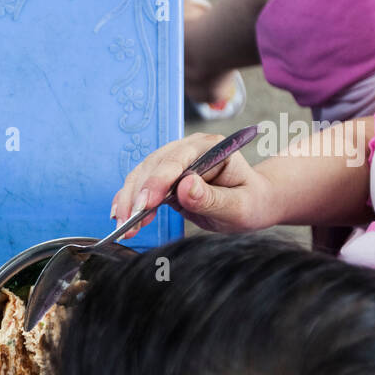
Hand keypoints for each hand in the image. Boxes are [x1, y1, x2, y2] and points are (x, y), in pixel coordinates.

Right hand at [111, 132, 274, 235]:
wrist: (252, 203)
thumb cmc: (250, 202)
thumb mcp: (238, 206)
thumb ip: (212, 197)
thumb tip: (185, 187)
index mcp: (211, 148)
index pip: (178, 160)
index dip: (158, 180)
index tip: (147, 203)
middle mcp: (189, 150)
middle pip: (154, 166)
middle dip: (138, 194)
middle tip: (129, 221)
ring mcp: (174, 163)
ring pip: (142, 175)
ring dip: (129, 201)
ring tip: (124, 226)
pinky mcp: (165, 180)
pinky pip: (141, 187)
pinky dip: (129, 202)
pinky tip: (122, 217)